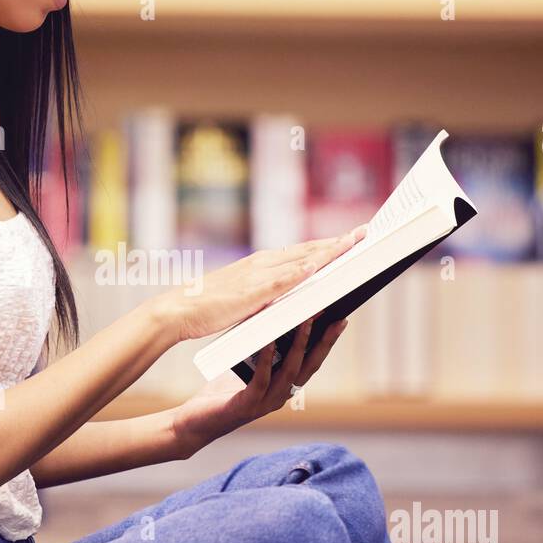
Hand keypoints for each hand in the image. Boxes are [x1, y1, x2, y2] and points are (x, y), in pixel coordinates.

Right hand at [155, 225, 367, 344]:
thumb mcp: (243, 294)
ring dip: (329, 251)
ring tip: (354, 244)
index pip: (302, 251)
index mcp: (260, 264)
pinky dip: (303, 272)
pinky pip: (283, 281)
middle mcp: (262, 263)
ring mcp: (258, 276)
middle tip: (364, 232)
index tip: (351, 238)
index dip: (328, 244)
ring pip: (301, 260)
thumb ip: (266, 291)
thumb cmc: (206, 305)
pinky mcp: (252, 292)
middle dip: (338, 242)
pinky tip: (321, 267)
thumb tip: (290, 293)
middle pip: (308, 250)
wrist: (177, 310)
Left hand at [170, 315, 349, 456]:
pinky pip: (261, 379)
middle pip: (309, 366)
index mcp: (284, 387)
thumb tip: (274, 319)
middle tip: (336, 318)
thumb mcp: (247, 367)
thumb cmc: (222, 394)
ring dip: (299, 345)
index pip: (312, 362)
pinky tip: (268, 342)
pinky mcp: (247, 405)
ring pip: (290, 371)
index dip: (327, 342)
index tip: (340, 320)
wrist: (196, 423)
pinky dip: (266, 359)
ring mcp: (266, 402)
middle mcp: (281, 396)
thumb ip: (263, 350)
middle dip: (324, 342)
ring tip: (306, 321)